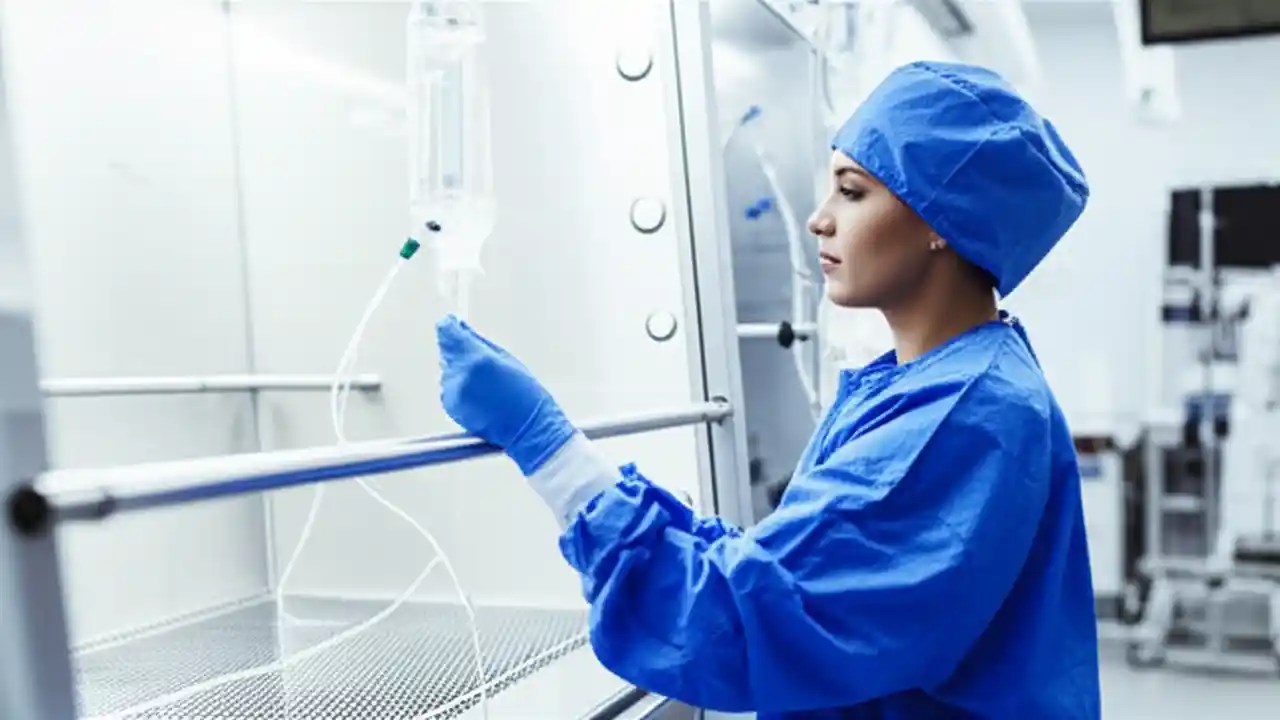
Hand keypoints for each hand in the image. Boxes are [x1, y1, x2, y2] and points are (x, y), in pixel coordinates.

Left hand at [436, 315, 575, 474]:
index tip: (454, 325)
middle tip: (483, 363)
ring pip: (447, 369)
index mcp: (476, 359)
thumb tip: (460, 328)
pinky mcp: (450, 407)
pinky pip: (448, 387)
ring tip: (485, 383)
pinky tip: (480, 395)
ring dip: (460, 370)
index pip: (446, 332)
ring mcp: (453, 393)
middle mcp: (460, 375)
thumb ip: (479, 342)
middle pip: (446, 350)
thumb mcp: (507, 359)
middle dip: (459, 351)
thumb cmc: (525, 395)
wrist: (528, 430)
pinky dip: (460, 387)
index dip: (450, 326)